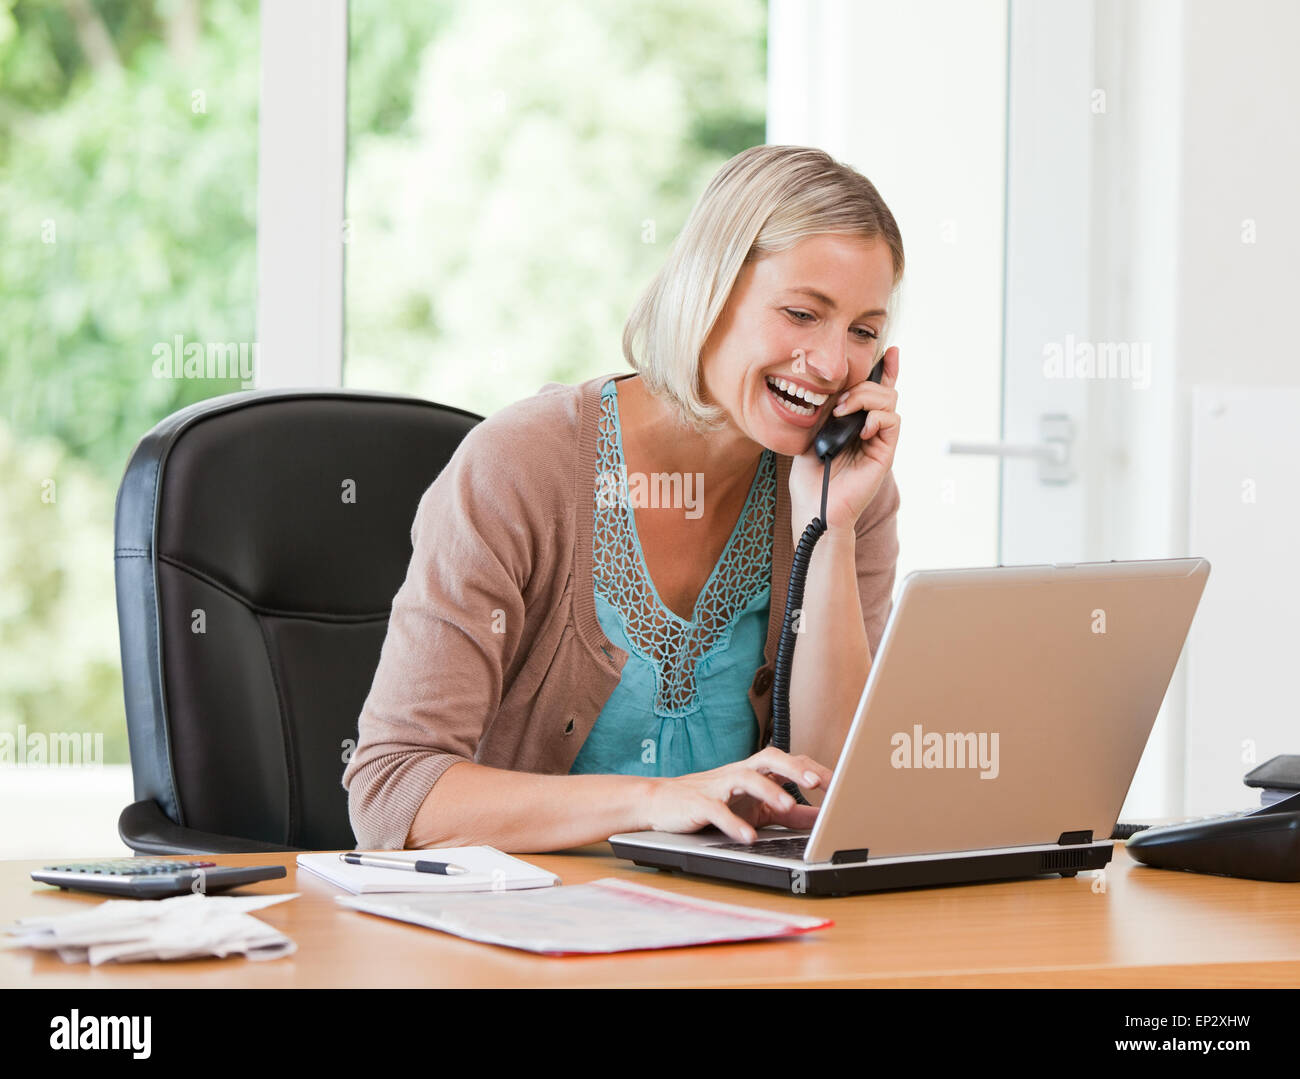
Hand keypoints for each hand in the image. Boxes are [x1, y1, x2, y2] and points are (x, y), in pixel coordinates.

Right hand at [642, 747, 833, 842]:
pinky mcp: (698, 803)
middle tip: (819, 782)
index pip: (790, 761)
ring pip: (745, 777)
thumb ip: (789, 812)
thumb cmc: (714, 802)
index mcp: (756, 772)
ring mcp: (718, 785)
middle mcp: (739, 773)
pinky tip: (748, 837)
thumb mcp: (756, 808)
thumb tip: (824, 816)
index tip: (842, 783)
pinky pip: (717, 810)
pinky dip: (733, 823)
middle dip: (795, 768)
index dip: (815, 769)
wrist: (661, 803)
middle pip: (770, 758)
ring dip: (768, 790)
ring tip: (787, 805)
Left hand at [789, 345, 900, 533]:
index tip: (888, 350)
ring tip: (844, 413)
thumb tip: (830, 390)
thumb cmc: (809, 477)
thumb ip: (825, 412)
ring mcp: (879, 441)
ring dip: (865, 398)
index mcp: (855, 423)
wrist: (814, 507)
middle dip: (861, 386)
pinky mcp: (885, 453)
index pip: (875, 391)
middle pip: (883, 390)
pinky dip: (877, 417)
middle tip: (838, 403)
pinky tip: (862, 429)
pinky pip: (893, 421)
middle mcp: (871, 430)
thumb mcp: (811, 434)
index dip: (885, 370)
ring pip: (889, 401)